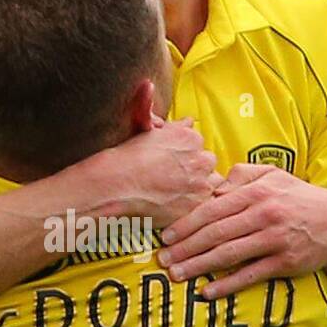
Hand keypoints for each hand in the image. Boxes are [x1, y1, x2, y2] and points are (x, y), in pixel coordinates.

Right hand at [100, 117, 221, 229]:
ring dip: (199, 187)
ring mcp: (200, 183)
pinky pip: (206, 204)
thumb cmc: (126, 161)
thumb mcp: (148, 134)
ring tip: (176, 192)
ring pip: (211, 184)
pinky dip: (195, 205)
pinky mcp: (197, 205)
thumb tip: (188, 121)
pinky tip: (177, 204)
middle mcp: (199, 158)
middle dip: (196, 169)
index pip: (198, 143)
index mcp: (189, 137)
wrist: (115, 188)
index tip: (174, 162)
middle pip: (208, 163)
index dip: (186, 154)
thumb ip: (174, 127)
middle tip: (174, 178)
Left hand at [158, 162, 326, 297]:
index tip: (167, 236)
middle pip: (216, 233)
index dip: (187, 224)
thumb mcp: (273, 175)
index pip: (213, 209)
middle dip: (186, 248)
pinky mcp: (284, 261)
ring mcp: (274, 240)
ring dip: (199, 266)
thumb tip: (214, 185)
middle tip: (163, 259)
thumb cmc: (298, 198)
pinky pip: (250, 275)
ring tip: (177, 274)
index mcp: (256, 193)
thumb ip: (242, 175)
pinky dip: (228, 284)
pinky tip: (208, 291)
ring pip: (229, 254)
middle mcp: (263, 215)